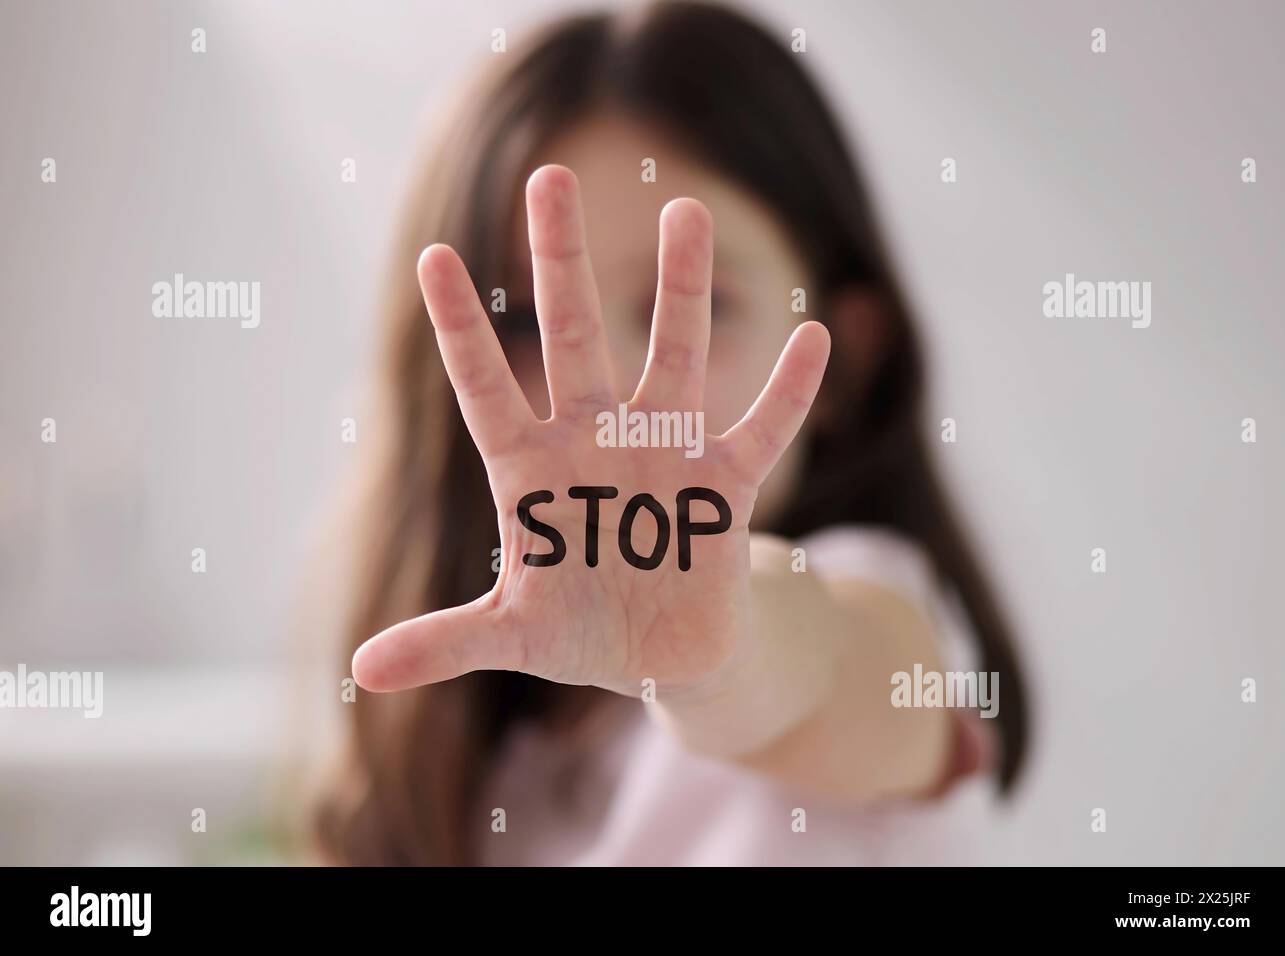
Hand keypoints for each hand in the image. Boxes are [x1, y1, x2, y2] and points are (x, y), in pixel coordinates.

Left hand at [352, 165, 829, 699]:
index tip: (432, 255)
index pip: (487, 386)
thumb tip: (362, 667)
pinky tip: (815, 337)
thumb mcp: (510, 635)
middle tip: (551, 177)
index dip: (462, 328)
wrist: (663, 653)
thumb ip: (444, 641)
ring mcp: (662, 455)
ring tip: (689, 212)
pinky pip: (761, 430)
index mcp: (531, 470)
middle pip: (575, 338)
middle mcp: (594, 442)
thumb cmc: (579, 631)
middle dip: (562, 262)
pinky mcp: (723, 486)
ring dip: (681, 292)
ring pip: (673, 357)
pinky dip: (789, 392)